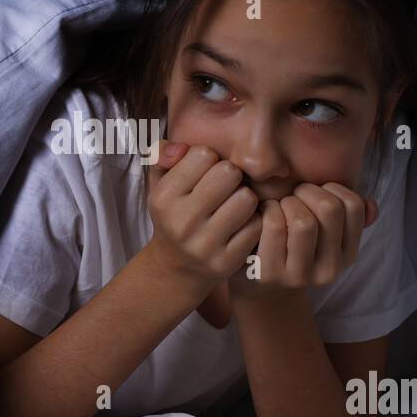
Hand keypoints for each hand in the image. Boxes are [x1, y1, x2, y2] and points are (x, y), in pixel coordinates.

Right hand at [144, 139, 263, 291]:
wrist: (176, 268)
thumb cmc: (174, 215)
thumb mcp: (159, 184)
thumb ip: (163, 155)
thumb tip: (181, 147)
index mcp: (164, 197)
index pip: (204, 155)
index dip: (209, 160)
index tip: (204, 175)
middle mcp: (182, 222)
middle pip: (229, 173)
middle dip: (231, 176)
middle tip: (225, 189)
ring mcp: (205, 245)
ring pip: (247, 198)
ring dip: (245, 198)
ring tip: (234, 206)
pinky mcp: (227, 261)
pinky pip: (257, 225)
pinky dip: (253, 222)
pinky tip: (240, 226)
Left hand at [228, 181, 377, 298]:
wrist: (259, 280)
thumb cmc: (293, 241)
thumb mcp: (325, 230)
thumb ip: (349, 215)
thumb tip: (371, 206)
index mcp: (348, 254)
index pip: (354, 206)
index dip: (331, 188)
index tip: (315, 193)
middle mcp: (330, 270)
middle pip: (328, 209)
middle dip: (306, 191)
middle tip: (293, 196)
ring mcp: (300, 276)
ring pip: (303, 221)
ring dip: (287, 202)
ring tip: (279, 206)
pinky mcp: (271, 274)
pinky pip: (274, 226)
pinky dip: (267, 209)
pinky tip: (264, 214)